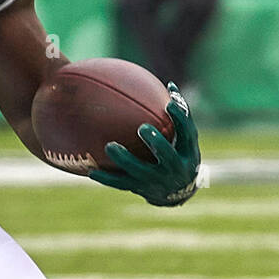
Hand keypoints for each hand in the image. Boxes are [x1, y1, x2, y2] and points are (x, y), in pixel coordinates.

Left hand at [87, 83, 200, 206]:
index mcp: (187, 152)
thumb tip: (170, 84)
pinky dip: (107, 178)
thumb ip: (178, 117)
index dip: (180, 119)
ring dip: (125, 159)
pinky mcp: (141, 189)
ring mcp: (157, 181)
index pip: (187, 133)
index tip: (169, 104)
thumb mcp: (185, 140)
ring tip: (110, 146)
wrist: (177, 193)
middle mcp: (174, 168)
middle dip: (156, 142)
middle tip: (142, 128)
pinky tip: (91, 171)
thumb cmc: (179, 155)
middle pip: (166, 155)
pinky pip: (122, 184)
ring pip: (140, 171)